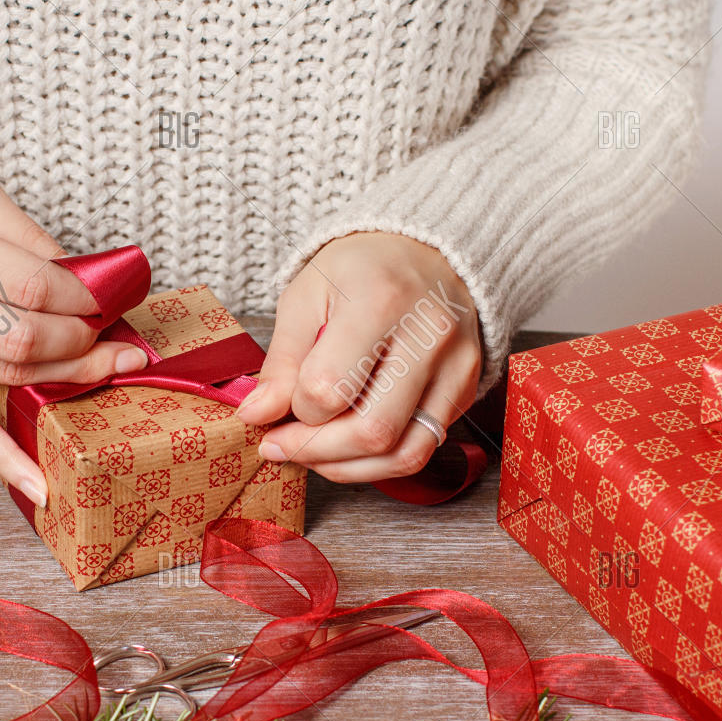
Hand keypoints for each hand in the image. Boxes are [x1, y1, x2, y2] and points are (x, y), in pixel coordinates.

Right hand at [0, 172, 146, 504]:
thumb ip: (20, 229)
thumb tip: (81, 273)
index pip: (28, 281)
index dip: (80, 296)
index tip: (105, 295)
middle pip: (22, 334)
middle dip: (81, 338)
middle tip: (109, 332)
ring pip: (7, 374)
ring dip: (68, 375)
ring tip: (106, 366)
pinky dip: (2, 459)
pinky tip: (41, 485)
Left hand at [236, 232, 480, 480]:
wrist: (428, 251)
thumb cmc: (361, 271)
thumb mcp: (307, 296)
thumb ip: (282, 361)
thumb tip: (257, 415)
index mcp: (380, 301)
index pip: (330, 388)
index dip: (294, 411)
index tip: (272, 410)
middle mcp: (429, 337)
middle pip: (372, 431)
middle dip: (315, 452)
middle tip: (281, 446)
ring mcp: (456, 368)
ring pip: (403, 454)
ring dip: (346, 468)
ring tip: (311, 455)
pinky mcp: (465, 390)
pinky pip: (422, 450)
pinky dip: (377, 465)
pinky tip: (346, 452)